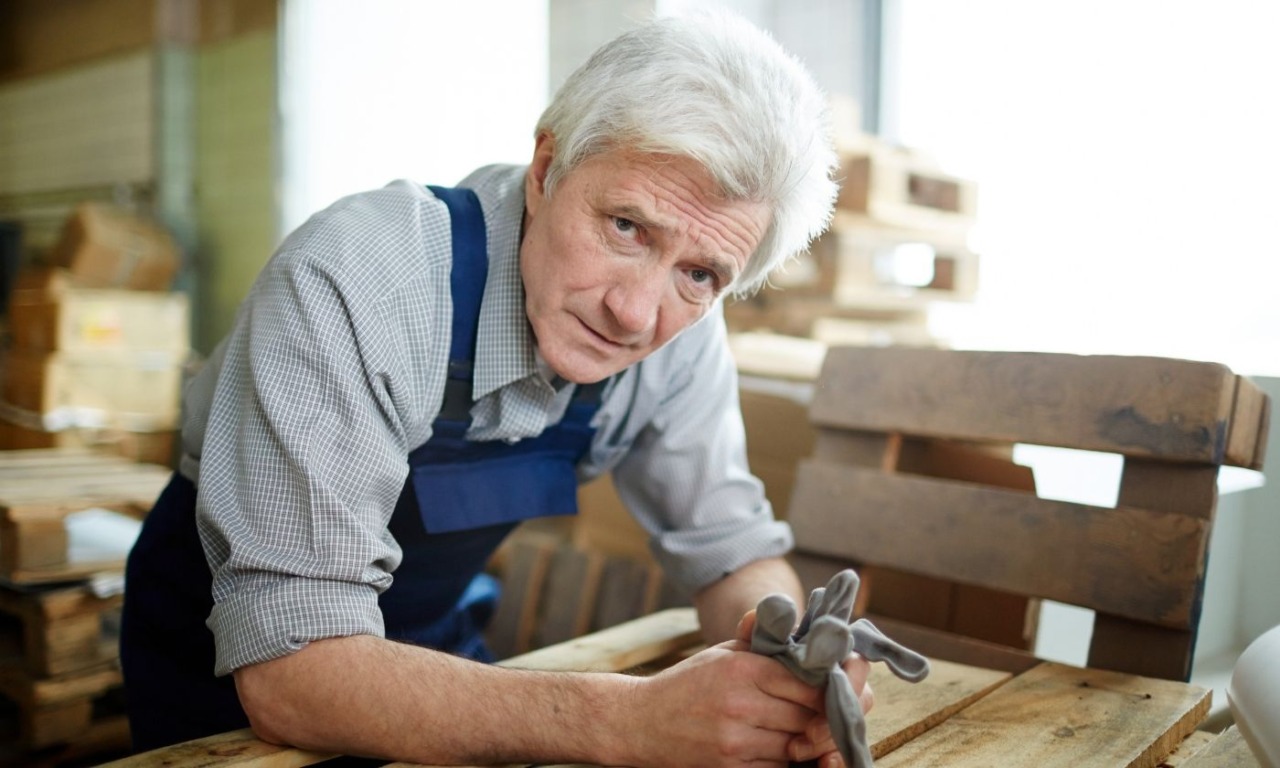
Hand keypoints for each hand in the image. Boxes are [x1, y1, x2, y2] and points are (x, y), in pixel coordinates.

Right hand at [625, 640, 825, 766]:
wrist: (641, 722)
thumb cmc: (688, 683)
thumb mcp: (722, 652)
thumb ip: (763, 640)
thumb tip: (799, 621)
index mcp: (742, 669)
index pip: (809, 683)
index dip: (832, 686)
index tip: (837, 685)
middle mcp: (740, 704)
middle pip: (809, 717)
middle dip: (823, 715)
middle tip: (832, 710)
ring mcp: (735, 741)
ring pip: (797, 745)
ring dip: (805, 739)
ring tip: (802, 726)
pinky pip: (777, 766)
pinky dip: (783, 757)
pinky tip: (777, 743)